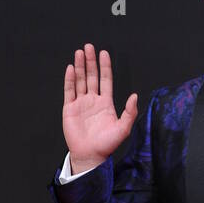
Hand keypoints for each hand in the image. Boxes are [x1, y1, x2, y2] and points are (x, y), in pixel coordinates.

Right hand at [62, 44, 137, 173]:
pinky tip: (70, 68)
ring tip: (79, 53)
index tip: (104, 53)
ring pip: (80, 80)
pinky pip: (69, 91)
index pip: (105, 80)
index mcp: (106, 103)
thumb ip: (130, 112)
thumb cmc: (107, 145)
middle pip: (91, 76)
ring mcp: (81, 103)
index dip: (105, 66)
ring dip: (79, 66)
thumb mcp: (123, 129)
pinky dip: (70, 79)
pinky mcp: (70, 108)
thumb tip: (134, 95)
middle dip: (90, 62)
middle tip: (89, 47)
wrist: (91, 156)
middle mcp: (93, 100)